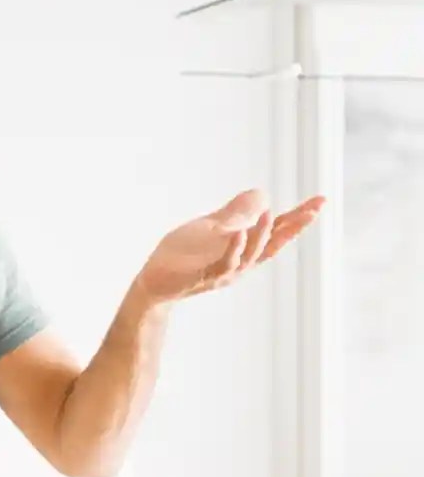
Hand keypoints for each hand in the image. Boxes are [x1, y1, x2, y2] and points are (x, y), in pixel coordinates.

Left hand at [135, 188, 325, 304]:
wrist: (154, 282)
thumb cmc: (182, 254)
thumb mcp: (210, 228)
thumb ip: (234, 214)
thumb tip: (263, 195)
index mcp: (244, 248)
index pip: (276, 230)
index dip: (298, 217)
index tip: (321, 201)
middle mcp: (242, 262)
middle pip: (273, 243)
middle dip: (295, 226)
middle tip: (316, 208)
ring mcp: (226, 271)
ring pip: (250, 253)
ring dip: (260, 233)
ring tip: (269, 213)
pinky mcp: (205, 276)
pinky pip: (223, 263)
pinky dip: (232, 247)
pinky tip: (238, 232)